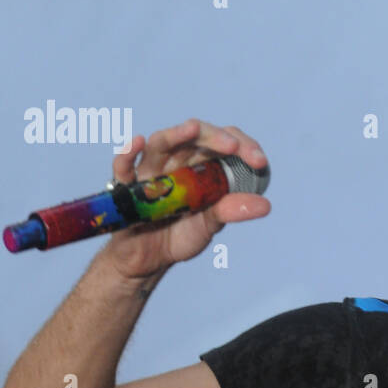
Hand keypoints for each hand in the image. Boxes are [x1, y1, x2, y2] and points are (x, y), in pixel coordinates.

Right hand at [102, 118, 270, 280]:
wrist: (149, 259)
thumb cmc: (180, 234)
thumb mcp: (210, 224)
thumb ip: (231, 211)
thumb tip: (264, 205)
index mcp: (202, 166)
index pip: (224, 144)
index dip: (243, 146)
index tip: (260, 162)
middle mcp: (177, 162)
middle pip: (195, 137)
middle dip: (216, 137)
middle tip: (235, 146)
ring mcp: (151, 171)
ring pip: (161, 143)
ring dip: (177, 134)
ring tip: (192, 128)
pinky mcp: (127, 187)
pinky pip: (123, 167)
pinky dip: (127, 154)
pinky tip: (137, 143)